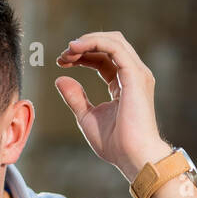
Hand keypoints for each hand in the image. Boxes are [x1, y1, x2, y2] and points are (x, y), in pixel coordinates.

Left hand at [54, 31, 168, 181]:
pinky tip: (75, 50)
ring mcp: (136, 73)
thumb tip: (60, 79)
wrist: (133, 156)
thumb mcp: (87, 117)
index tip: (62, 62)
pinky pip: (114, 48)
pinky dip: (94, 43)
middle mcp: (132, 74)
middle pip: (108, 45)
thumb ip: (75, 97)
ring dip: (87, 41)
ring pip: (113, 41)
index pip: (103, 58)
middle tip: (62, 56)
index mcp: (123, 84)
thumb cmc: (115, 144)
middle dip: (84, 45)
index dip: (81, 56)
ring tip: (68, 51)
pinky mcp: (134, 75)